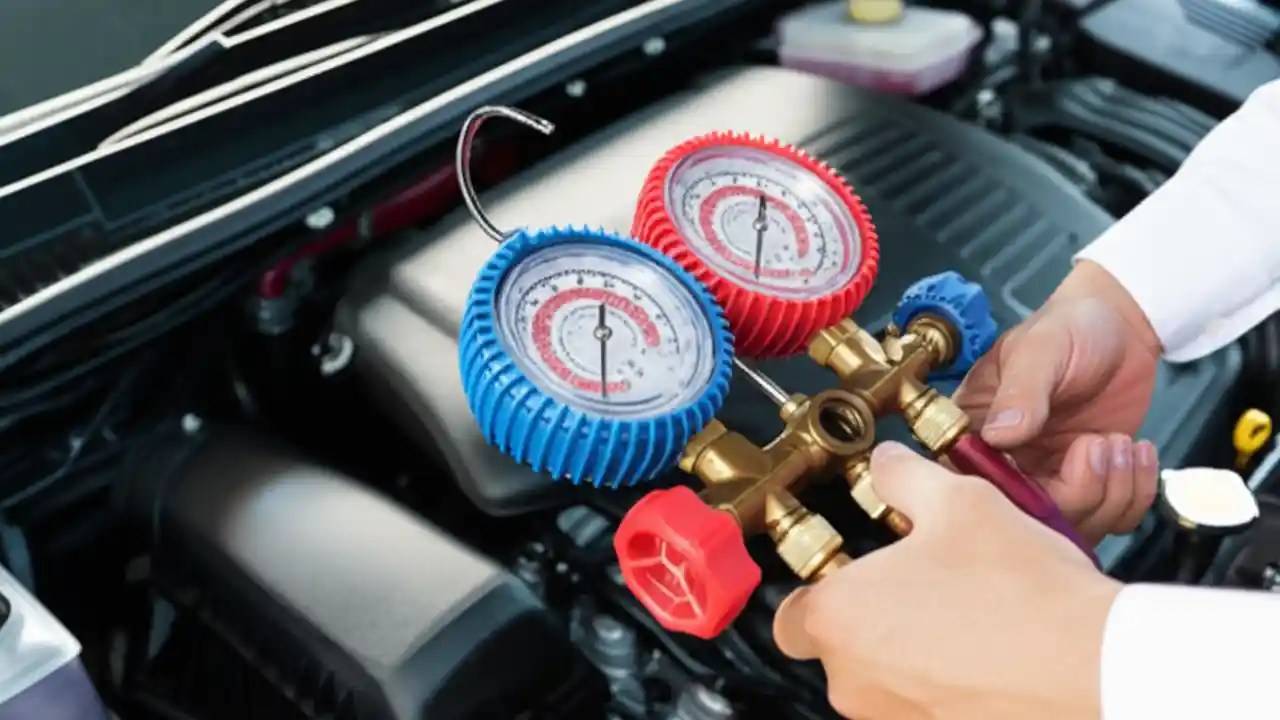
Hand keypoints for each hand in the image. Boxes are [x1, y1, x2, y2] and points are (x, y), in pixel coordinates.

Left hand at [774, 443, 1120, 719]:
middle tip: (918, 585)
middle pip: (839, 648)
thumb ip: (903, 477)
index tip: (854, 567)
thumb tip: (887, 465)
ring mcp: (895, 719)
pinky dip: (946, 680)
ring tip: (964, 612)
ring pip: (883, 680)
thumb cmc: (1022, 594)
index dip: (821, 587)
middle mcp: (855, 680)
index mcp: (840, 618)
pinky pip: (924, 705)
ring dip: (910, 649)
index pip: (792, 612)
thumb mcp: (957, 501)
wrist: (1096, 666)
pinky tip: (986, 650)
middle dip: (870, 617)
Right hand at [954, 260, 1161, 543]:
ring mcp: (1048, 479)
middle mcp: (1006, 464)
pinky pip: (1111, 518)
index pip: (974, 486)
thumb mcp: (1042, 349)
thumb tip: (1001, 434)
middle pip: (1028, 520)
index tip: (1053, 468)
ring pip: (1073, 527)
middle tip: (1100, 444)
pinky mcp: (1089, 485)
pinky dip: (1135, 495)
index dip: (1013, 496)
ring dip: (1112, 492)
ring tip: (1120, 443)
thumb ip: (1022, 391)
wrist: (1120, 327)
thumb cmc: (1070, 327)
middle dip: (1078, 494)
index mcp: (975, 430)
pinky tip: (1137, 453)